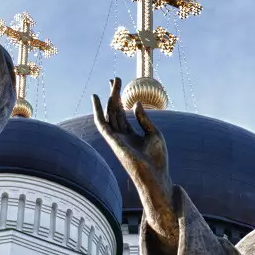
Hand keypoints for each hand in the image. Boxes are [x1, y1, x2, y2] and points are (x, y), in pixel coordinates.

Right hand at [92, 77, 177, 242]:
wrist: (155, 175)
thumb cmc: (157, 159)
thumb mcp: (154, 133)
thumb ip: (144, 119)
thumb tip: (135, 103)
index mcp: (131, 136)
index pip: (122, 114)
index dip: (121, 99)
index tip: (121, 85)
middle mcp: (121, 136)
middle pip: (115, 111)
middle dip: (114, 94)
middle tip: (115, 79)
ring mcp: (116, 138)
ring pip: (109, 113)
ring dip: (109, 97)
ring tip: (112, 82)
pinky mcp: (113, 140)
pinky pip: (102, 123)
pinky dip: (97, 110)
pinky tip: (96, 98)